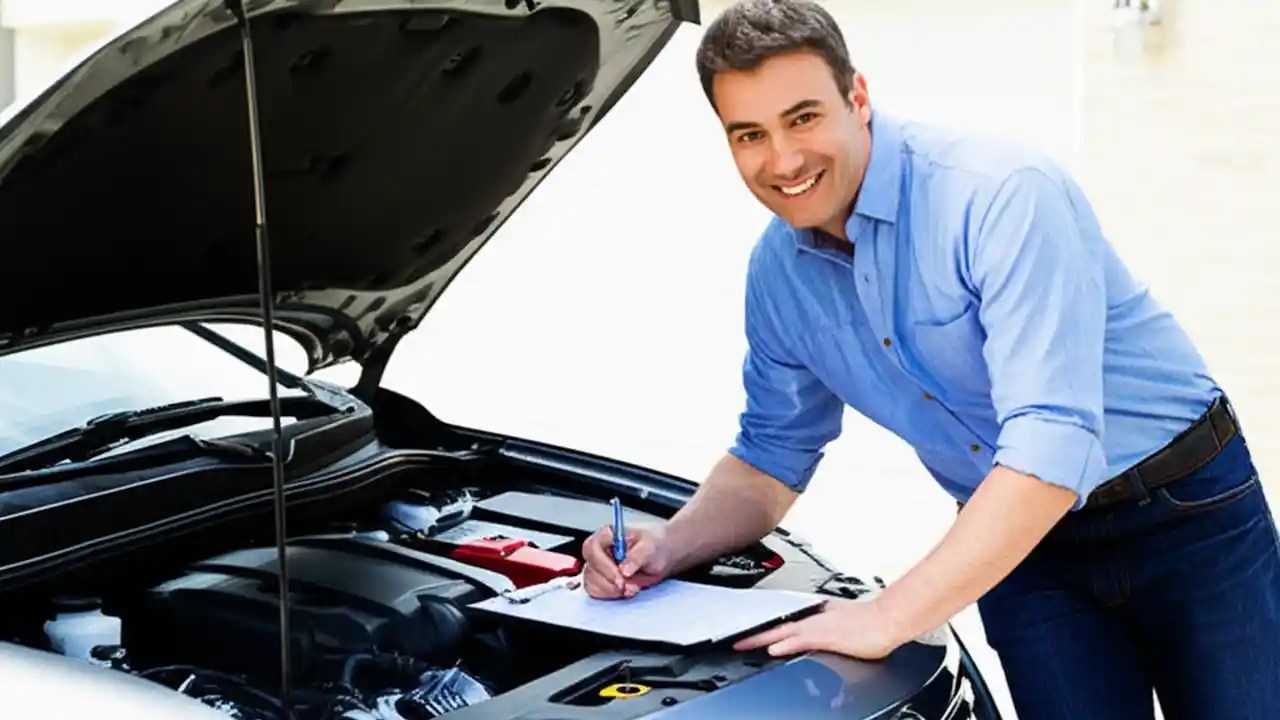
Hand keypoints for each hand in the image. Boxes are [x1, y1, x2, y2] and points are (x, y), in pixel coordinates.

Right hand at [581, 523, 673, 598]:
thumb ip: (637, 556)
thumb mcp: (650, 547)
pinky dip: (610, 595)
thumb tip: (624, 570)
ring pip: (591, 582)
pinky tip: (625, 591)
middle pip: (590, 568)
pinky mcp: (601, 580)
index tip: (620, 576)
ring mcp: (598, 566)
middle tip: (628, 586)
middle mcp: (599, 550)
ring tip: (631, 588)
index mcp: (607, 535)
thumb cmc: (654, 545)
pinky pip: (596, 591)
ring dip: (610, 590)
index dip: (603, 564)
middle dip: (609, 582)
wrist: (661, 556)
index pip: (592, 548)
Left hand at [732, 595, 905, 659]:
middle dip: (756, 634)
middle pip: (778, 626)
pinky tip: (773, 649)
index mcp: (817, 617)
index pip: (786, 623)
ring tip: (744, 644)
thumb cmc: (871, 625)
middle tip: (737, 640)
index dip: (767, 628)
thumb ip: (830, 637)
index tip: (752, 633)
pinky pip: (800, 640)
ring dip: (762, 638)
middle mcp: (814, 619)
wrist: (887, 621)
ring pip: (783, 631)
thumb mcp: (844, 630)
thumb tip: (825, 642)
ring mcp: (818, 626)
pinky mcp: (826, 635)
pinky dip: (785, 643)